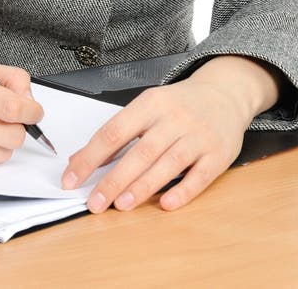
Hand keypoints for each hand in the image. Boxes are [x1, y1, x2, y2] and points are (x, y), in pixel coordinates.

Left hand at [61, 76, 251, 213]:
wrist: (226, 92)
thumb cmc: (180, 104)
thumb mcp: (148, 106)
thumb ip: (118, 132)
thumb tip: (80, 158)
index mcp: (151, 103)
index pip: (114, 131)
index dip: (90, 157)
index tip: (71, 178)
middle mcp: (175, 118)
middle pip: (141, 151)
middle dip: (114, 179)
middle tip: (94, 202)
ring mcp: (198, 136)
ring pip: (168, 163)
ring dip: (143, 186)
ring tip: (121, 205)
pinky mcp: (219, 154)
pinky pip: (200, 176)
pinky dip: (182, 191)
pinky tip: (165, 204)